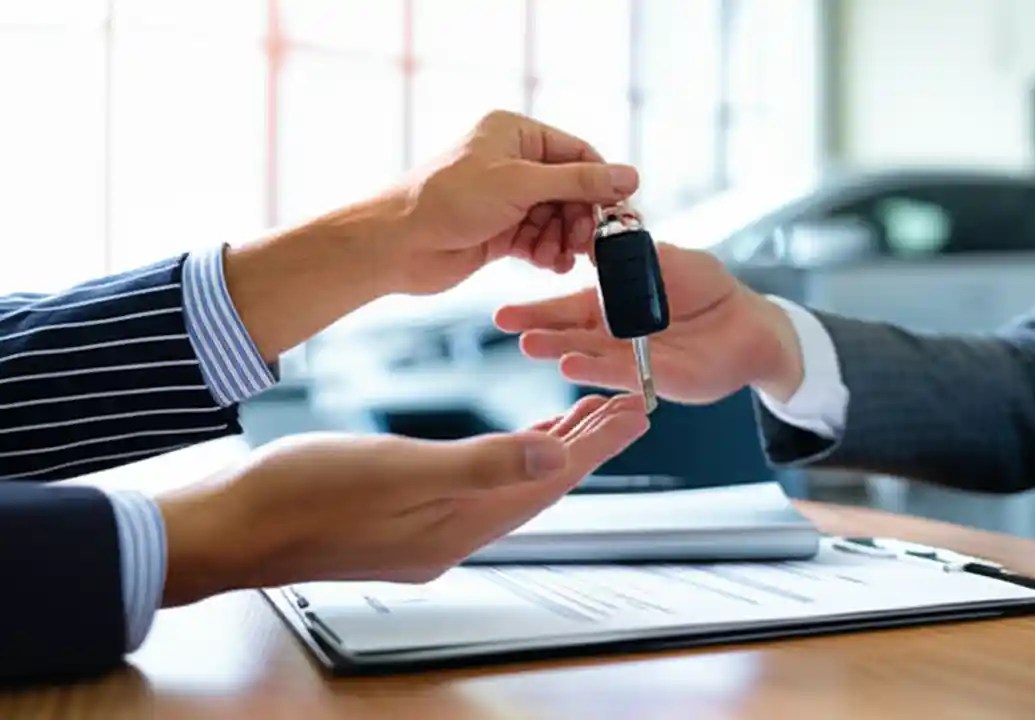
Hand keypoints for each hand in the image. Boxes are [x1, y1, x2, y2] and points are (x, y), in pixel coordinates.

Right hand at [156, 395, 648, 604]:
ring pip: (513, 481)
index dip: (598, 441)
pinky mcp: (408, 516)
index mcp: (462, 523)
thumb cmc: (306, 494)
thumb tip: (554, 453)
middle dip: (588, 441)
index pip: (551, 477)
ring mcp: (432, 528)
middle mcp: (456, 532)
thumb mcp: (400, 470)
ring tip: (587, 410)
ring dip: (552, 445)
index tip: (641, 408)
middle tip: (630, 402)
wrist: (236, 525)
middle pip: (541, 481)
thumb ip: (482, 465)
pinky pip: (481, 482)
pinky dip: (507, 454)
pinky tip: (513, 435)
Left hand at [222, 110, 638, 359]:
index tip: (621, 211)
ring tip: (564, 257)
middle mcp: (512, 162)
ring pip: (557, 218)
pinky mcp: (500, 231)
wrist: (397, 245)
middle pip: (570, 189)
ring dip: (566, 239)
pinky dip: (548, 253)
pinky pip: (539, 239)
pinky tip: (551, 265)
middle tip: (590, 244)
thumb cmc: (448, 201)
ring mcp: (506, 198)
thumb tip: (629, 176)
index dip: (601, 183)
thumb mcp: (520, 185)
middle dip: (582, 217)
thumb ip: (578, 182)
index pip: (577, 152)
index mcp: (515, 134)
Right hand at [494, 243, 805, 404]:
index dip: (536, 310)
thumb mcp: (670, 259)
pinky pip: (621, 372)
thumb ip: (635, 255)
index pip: (567, 306)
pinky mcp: (652, 377)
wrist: (748, 322)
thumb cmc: (708, 287)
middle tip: (508, 328)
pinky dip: (595, 368)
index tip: (503, 312)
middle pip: (570, 333)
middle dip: (538, 330)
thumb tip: (598, 238)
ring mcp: (630, 357)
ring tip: (531, 346)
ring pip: (590, 354)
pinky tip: (569, 364)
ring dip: (560, 350)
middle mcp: (614, 334)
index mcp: (611, 303)